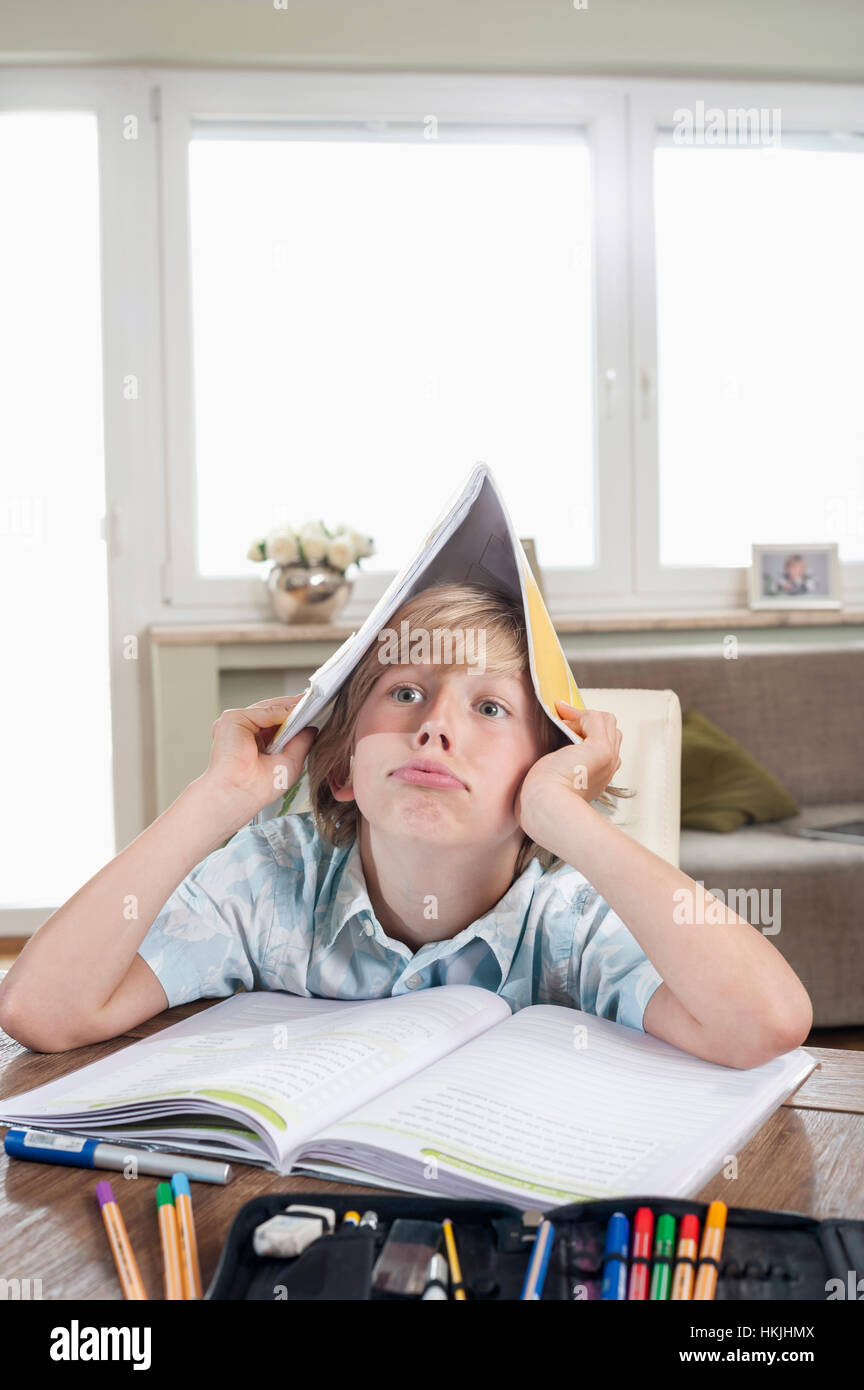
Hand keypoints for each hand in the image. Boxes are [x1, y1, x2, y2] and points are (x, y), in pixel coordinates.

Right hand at [201, 694, 317, 816]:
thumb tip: (311, 728)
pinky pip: (260, 710)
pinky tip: (293, 712)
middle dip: (293, 709)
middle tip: (314, 703)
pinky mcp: (232, 720)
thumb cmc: (256, 788)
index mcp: (256, 744)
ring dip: (288, 708)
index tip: (312, 710)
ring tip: (308, 705)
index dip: (294, 717)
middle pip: (272, 713)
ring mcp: (237, 725)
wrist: (239, 793)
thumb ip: (301, 742)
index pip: (276, 724)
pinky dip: (278, 711)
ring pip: (267, 709)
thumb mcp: (290, 762)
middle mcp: (245, 733)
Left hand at [516, 701, 622, 835]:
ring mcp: (607, 758)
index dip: (590, 734)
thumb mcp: (553, 779)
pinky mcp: (600, 750)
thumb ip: (559, 764)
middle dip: (590, 722)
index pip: (608, 746)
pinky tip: (563, 717)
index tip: (567, 730)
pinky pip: (596, 719)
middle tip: (565, 721)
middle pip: (612, 731)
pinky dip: (579, 713)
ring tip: (563, 718)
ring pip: (607, 721)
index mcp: (599, 777)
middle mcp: (608, 767)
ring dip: (584, 715)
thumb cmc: (542, 799)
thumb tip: (553, 749)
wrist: (544, 807)